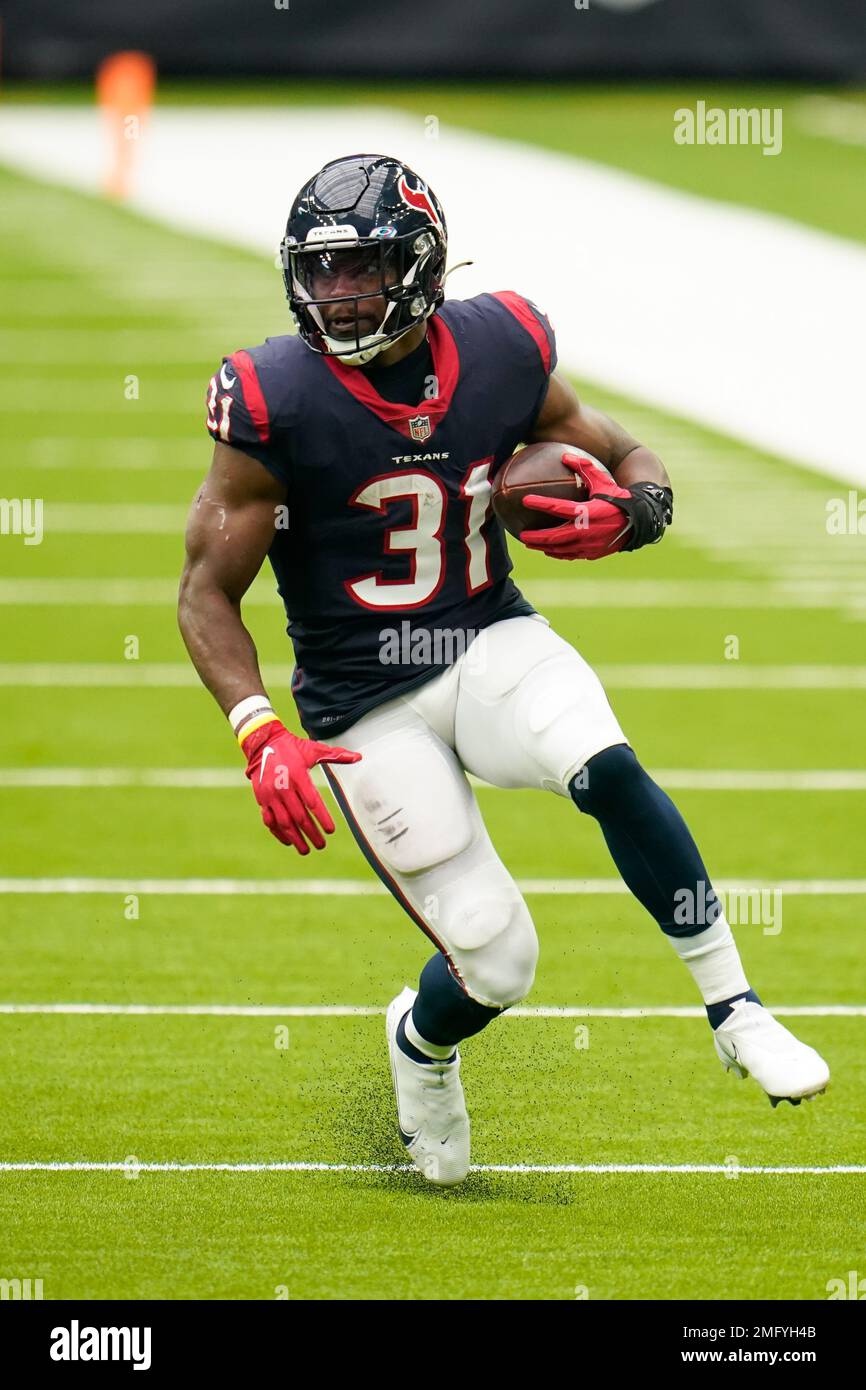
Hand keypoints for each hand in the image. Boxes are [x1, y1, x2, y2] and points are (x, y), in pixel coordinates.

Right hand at [241, 718, 360, 853]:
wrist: (263, 743)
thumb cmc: (292, 747)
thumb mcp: (314, 749)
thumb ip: (336, 755)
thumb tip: (358, 757)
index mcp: (298, 776)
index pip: (313, 803)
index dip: (322, 818)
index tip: (331, 830)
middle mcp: (283, 788)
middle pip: (299, 817)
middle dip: (311, 833)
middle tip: (321, 845)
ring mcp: (271, 795)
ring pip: (284, 822)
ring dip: (295, 838)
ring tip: (306, 850)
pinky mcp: (262, 799)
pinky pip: (269, 820)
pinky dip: (278, 833)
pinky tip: (288, 842)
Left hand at [520, 453, 633, 559]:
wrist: (639, 520)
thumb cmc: (619, 497)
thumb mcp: (602, 480)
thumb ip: (584, 467)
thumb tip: (565, 455)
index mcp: (586, 511)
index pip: (557, 507)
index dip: (540, 503)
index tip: (525, 500)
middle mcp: (585, 531)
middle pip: (553, 537)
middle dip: (535, 537)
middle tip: (521, 535)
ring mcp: (588, 545)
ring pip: (560, 549)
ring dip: (543, 547)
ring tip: (530, 544)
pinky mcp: (592, 553)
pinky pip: (571, 555)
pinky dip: (558, 553)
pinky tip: (549, 550)